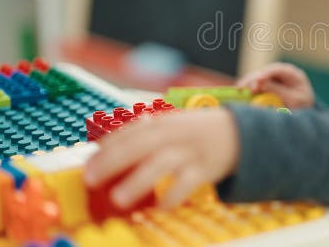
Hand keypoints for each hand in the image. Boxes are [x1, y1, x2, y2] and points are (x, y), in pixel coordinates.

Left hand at [84, 109, 238, 209]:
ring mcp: (191, 151)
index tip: (88, 163)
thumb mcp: (172, 124)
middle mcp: (176, 134)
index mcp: (164, 122)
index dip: (108, 146)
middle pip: (140, 144)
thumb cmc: (198, 132)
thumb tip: (105, 147)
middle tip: (91, 179)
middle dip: (113, 161)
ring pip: (162, 163)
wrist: (241, 133)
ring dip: (138, 180)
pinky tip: (160, 207)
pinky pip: (187, 183)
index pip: (131, 131)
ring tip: (119, 198)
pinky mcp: (206, 168)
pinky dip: (173, 195)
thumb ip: (144, 133)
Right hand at [235, 62, 314, 109]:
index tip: (258, 80)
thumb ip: (279, 91)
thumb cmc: (303, 106)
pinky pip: (256, 84)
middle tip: (243, 86)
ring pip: (258, 77)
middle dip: (253, 78)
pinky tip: (240, 91)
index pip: (278, 69)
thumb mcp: (295, 100)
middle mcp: (282, 74)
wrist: (305, 114)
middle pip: (265, 72)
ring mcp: (274, 79)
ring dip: (248, 82)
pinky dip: (248, 88)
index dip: (267, 73)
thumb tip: (261, 83)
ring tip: (239, 89)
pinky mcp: (266, 86)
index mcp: (293, 74)